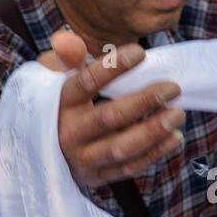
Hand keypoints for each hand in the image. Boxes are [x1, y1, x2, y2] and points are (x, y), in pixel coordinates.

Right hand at [44, 29, 185, 186]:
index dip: (113, 67)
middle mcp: (69, 133)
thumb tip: (69, 39)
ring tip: (178, 114)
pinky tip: (175, 138)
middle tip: (172, 87)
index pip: (86, 83)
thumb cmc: (56, 103)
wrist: (39, 150)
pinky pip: (129, 168)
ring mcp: (83, 159)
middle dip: (144, 101)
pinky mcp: (97, 177)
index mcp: (58, 104)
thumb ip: (65, 57)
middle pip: (109, 117)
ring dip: (153, 131)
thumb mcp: (52, 76)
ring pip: (121, 148)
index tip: (141, 52)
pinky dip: (155, 154)